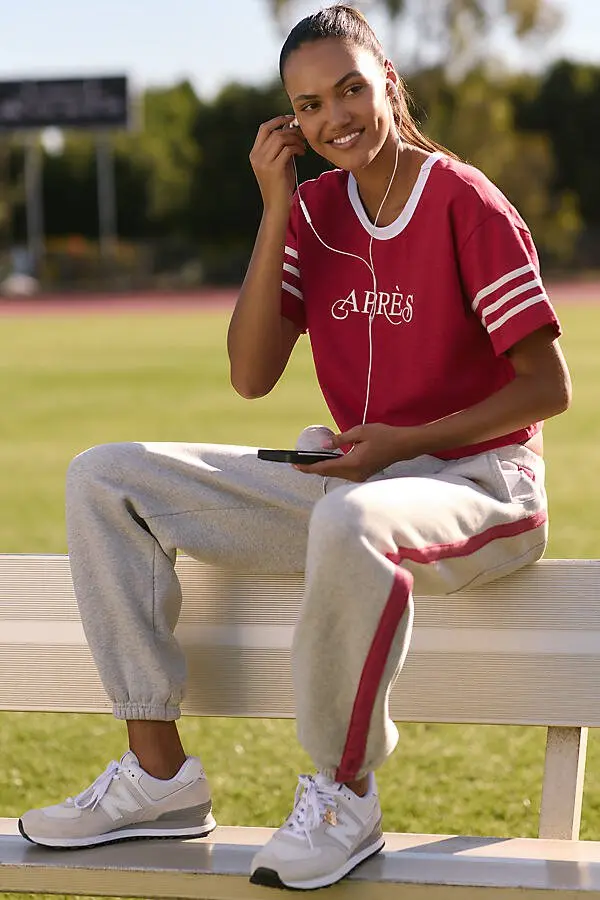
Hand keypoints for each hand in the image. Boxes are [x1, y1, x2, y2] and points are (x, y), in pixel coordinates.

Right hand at [249, 115, 305, 209]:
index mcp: (255, 154)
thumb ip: (282, 147)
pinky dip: (297, 148)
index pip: (264, 128)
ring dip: (295, 139)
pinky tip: (302, 153)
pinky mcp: (274, 169)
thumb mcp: (279, 163)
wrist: (276, 206)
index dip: (278, 120)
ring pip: (281, 138)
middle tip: (302, 136)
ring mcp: (264, 163)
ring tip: (303, 147)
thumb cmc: (280, 185)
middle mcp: (256, 156)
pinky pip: (287, 150)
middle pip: (274, 131)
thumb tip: (290, 127)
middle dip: (291, 130)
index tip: (291, 119)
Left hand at [293, 423, 426, 481]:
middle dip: (312, 469)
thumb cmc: (384, 436)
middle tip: (297, 463)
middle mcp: (355, 474)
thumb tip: (324, 444)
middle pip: (328, 473)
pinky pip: (343, 473)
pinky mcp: (363, 475)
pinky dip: (333, 468)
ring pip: (335, 474)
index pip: (325, 467)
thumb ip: (340, 439)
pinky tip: (326, 463)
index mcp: (353, 463)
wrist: (403, 445)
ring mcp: (360, 476)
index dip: (309, 467)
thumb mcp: (360, 432)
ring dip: (322, 469)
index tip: (296, 465)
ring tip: (308, 463)